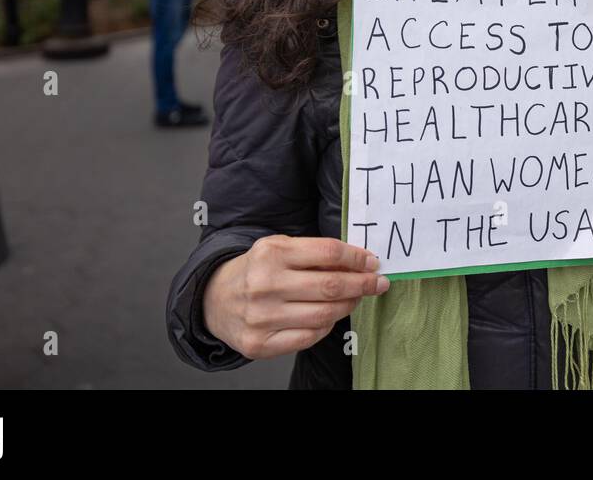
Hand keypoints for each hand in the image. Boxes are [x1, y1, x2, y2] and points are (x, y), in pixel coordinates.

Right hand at [202, 235, 388, 359]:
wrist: (213, 299)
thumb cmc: (256, 270)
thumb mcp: (279, 248)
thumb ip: (314, 253)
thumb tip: (359, 262)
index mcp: (272, 253)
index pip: (328, 253)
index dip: (357, 258)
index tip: (373, 262)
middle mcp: (265, 284)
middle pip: (331, 286)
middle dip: (363, 284)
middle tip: (379, 283)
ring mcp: (262, 317)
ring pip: (324, 315)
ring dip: (348, 306)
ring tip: (356, 298)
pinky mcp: (260, 343)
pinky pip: (309, 337)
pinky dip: (327, 327)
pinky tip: (330, 317)